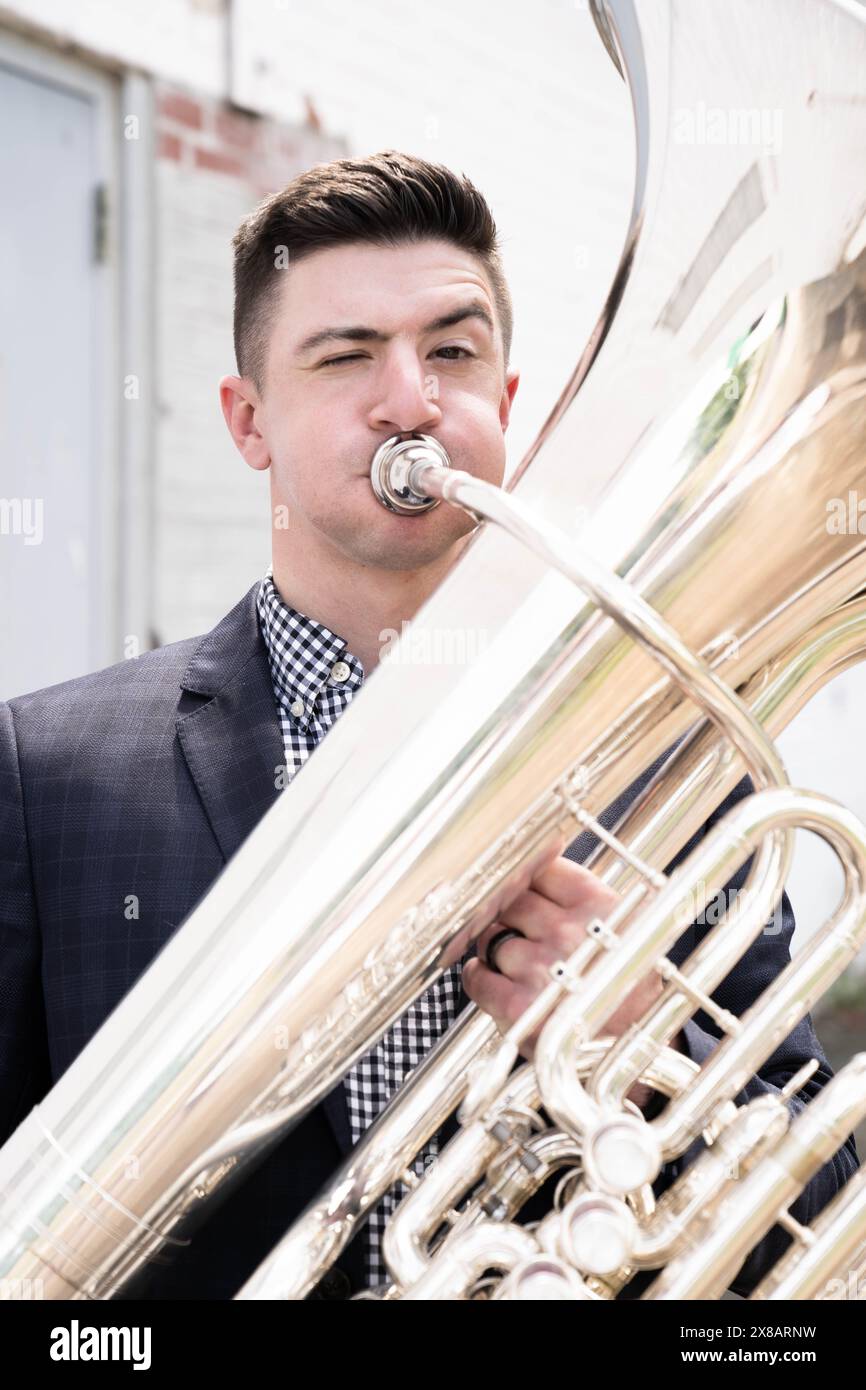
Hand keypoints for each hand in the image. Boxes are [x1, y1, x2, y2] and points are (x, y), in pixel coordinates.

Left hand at [463, 848, 665, 1109]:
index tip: (517, 883)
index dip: (522, 876)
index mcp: (599, 905)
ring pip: (490, 937)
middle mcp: (570, 933)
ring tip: (511, 959)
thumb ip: (577, 894)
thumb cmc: (621, 984)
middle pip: (509, 900)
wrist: (634, 1051)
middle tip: (512, 926)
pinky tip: (489, 978)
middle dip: (505, 912)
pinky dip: (477, 977)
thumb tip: (529, 862)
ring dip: (493, 946)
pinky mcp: (520, 1007)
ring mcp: (542, 969)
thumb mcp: (619, 925)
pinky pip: (477, 977)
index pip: (538, 867)